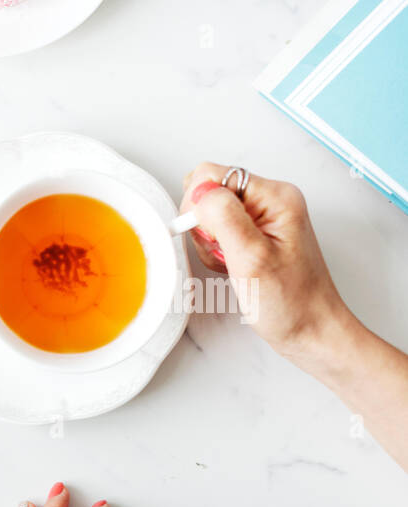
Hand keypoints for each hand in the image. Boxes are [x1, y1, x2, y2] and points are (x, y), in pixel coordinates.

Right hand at [180, 162, 357, 361]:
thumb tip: (199, 191)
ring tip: (232, 264)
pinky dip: (215, 252)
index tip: (210, 237)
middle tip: (224, 253)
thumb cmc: (291, 303)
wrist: (310, 330)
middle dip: (203, 226)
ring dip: (209, 243)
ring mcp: (262, 217)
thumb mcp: (252, 259)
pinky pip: (217, 232)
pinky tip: (232, 267)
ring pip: (209, 215)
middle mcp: (270, 200)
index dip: (198, 205)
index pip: (212, 175)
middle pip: (208, 193)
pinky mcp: (254, 233)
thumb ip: (224, 218)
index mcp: (275, 196)